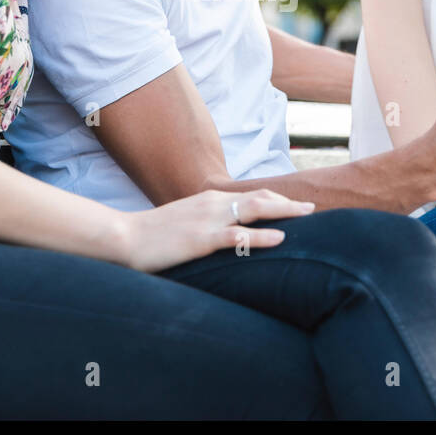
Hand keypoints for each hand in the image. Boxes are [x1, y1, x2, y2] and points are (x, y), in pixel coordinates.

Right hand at [118, 189, 314, 272]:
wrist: (123, 237)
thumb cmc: (152, 235)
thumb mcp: (184, 222)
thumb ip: (207, 223)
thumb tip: (227, 232)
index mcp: (210, 199)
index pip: (252, 195)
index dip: (277, 199)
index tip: (296, 206)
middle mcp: (213, 203)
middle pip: (261, 197)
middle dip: (289, 202)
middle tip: (312, 208)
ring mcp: (208, 220)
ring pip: (255, 210)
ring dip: (285, 212)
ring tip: (307, 217)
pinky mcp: (200, 239)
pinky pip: (237, 236)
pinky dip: (262, 236)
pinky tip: (281, 239)